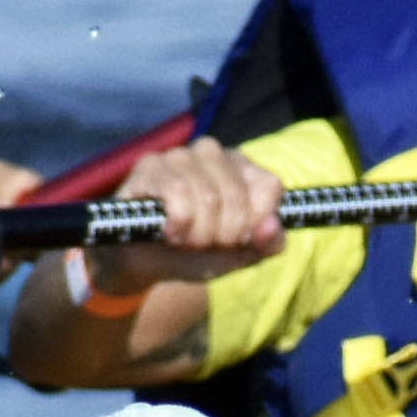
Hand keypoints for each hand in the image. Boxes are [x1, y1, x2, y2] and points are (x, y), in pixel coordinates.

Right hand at [88, 138, 289, 294]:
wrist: (145, 264)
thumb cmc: (195, 254)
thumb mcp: (237, 256)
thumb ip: (265, 244)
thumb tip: (272, 225)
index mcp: (242, 169)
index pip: (269, 186)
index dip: (255, 222)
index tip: (238, 240)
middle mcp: (213, 153)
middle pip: (237, 196)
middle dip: (223, 236)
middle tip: (205, 245)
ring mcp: (180, 155)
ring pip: (208, 196)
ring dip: (198, 234)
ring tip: (186, 241)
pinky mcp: (150, 165)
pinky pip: (177, 193)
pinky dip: (178, 224)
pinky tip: (169, 232)